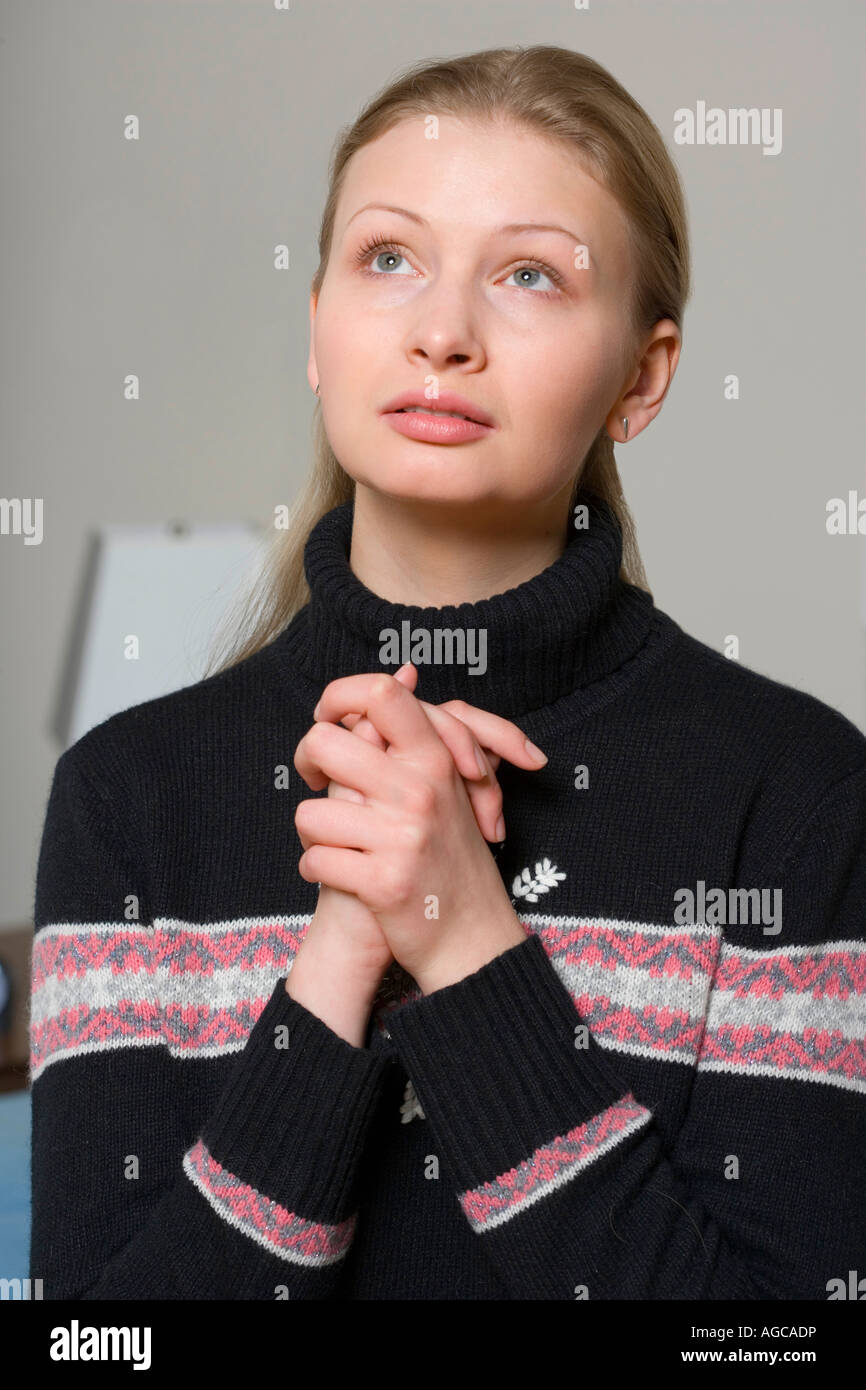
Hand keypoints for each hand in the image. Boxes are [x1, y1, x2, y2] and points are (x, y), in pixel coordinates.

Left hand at [294, 671, 546, 991]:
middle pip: (324, 743)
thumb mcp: (445, 785)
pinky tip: (339, 874)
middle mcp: (421, 792)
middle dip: (306, 762)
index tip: (328, 720)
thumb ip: (415, 734)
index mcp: (436, 760)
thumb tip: (404, 670)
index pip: (381, 694)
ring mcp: (402, 838)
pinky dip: (317, 871)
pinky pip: (314, 862)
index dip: (339, 696)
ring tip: (336, 844)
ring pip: (309, 814)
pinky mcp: (384, 883)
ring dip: (313, 835)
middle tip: (315, 780)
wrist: (473, 938)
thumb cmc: (452, 856)